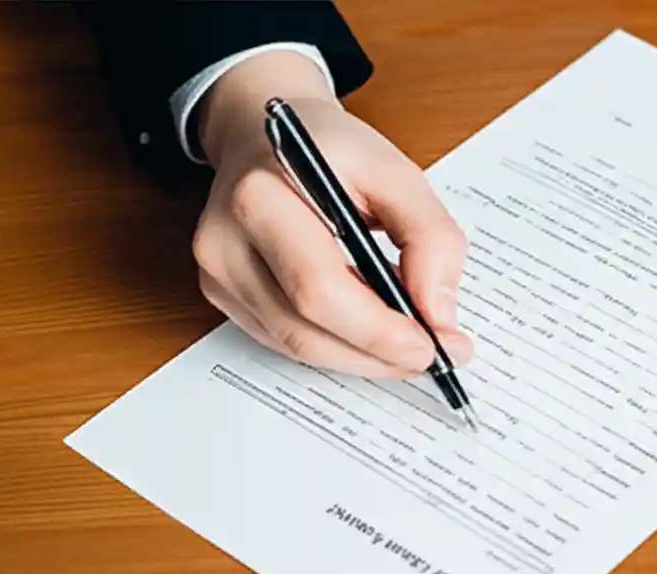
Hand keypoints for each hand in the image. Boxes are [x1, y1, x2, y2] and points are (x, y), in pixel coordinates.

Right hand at [191, 50, 471, 376]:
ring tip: (409, 348)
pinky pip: (286, 341)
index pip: (318, 286)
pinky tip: (371, 335)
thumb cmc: (330, 149)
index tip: (431, 344)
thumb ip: (429, 236)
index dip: (378, 329)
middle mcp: (225, 240)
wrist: (266, 132)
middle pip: (304, 329)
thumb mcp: (394, 170)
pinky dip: (337, 347)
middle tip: (432, 355)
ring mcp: (218, 274)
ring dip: (361, 358)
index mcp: (261, 196)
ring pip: (296, 346)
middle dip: (377, 353)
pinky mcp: (224, 294)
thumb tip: (438, 313)